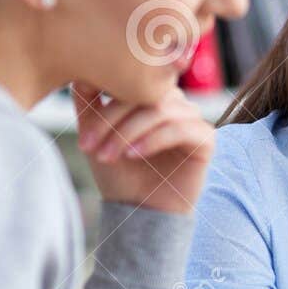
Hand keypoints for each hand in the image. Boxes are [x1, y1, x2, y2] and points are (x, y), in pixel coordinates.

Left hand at [73, 82, 214, 213]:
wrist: (141, 211)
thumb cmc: (120, 173)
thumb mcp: (97, 136)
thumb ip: (89, 105)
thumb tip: (80, 77)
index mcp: (152, 96)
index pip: (129, 85)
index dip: (103, 106)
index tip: (82, 136)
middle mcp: (175, 103)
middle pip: (145, 95)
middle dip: (113, 121)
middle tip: (90, 147)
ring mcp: (193, 119)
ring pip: (161, 110)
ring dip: (129, 133)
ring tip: (109, 156)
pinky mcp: (207, 139)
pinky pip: (181, 129)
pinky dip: (153, 140)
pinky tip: (133, 156)